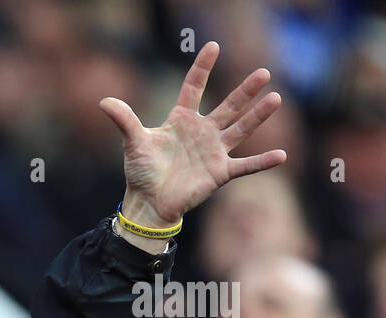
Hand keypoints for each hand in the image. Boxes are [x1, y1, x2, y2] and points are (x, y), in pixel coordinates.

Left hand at [99, 41, 285, 231]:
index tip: (212, 46)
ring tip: (275, 98)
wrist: (149, 203)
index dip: (201, 68)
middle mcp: (203, 131)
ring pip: (240, 129)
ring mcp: (214, 151)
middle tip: (263, 72)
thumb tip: (103, 100)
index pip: (193, 88)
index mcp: (182, 120)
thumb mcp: (133, 143)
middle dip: (245, 91)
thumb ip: (124, 120)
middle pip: (228, 106)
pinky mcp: (220, 172)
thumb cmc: (142, 172)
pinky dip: (262, 162)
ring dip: (258, 116)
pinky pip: (245, 165)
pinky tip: (282, 155)